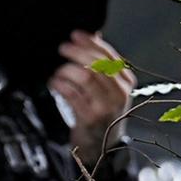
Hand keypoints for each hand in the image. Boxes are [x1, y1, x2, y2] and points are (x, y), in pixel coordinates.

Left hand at [51, 29, 134, 169]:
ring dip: (67, 70)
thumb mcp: (109, 88)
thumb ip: (102, 64)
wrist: (103, 145)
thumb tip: (92, 36)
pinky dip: (60, 85)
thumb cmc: (103, 112)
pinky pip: (72, 94)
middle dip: (76, 52)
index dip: (91, 43)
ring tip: (59, 72)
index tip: (76, 35)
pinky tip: (54, 83)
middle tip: (62, 48)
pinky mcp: (90, 117)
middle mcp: (119, 93)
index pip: (109, 56)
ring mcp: (105, 106)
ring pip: (84, 77)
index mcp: (126, 82)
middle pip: (96, 64)